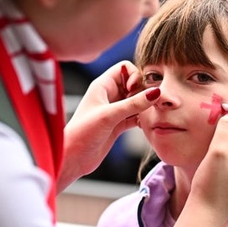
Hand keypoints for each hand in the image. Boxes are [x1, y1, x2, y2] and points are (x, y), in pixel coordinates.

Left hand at [59, 61, 159, 191]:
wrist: (72, 158)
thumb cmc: (82, 133)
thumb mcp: (109, 116)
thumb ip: (133, 104)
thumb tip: (156, 92)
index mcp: (102, 85)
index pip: (125, 68)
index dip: (135, 76)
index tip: (134, 91)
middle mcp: (109, 95)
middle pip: (135, 83)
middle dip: (144, 92)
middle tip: (145, 105)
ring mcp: (114, 110)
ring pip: (137, 101)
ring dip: (145, 106)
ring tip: (148, 115)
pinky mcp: (118, 124)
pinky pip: (136, 116)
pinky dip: (142, 119)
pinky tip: (143, 125)